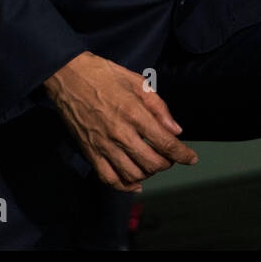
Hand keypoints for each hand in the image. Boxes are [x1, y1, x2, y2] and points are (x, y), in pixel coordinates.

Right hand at [43, 51, 197, 192]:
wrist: (69, 77)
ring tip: (153, 164)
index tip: (191, 159)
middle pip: (152, 163)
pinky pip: (108, 178)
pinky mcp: (89, 152)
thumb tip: (176, 130)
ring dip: (148, 174)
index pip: (165, 143)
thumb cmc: (106, 75)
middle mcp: (120, 133)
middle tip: (170, 158)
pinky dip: (124, 186)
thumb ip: (160, 108)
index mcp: (135, 114)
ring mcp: (103, 145)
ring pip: (132, 174)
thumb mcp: (139, 83)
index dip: (182, 154)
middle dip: (167, 164)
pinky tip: (135, 183)